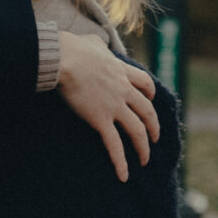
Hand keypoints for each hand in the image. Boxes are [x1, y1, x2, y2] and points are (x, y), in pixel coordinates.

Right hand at [56, 31, 158, 182]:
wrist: (64, 59)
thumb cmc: (71, 49)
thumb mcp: (90, 43)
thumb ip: (95, 45)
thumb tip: (89, 42)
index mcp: (121, 72)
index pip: (145, 84)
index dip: (151, 95)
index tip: (150, 102)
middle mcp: (123, 90)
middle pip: (147, 111)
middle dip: (153, 126)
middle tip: (154, 138)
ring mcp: (114, 106)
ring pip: (137, 130)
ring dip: (143, 147)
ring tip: (145, 160)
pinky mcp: (101, 119)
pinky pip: (114, 144)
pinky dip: (121, 162)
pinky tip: (124, 175)